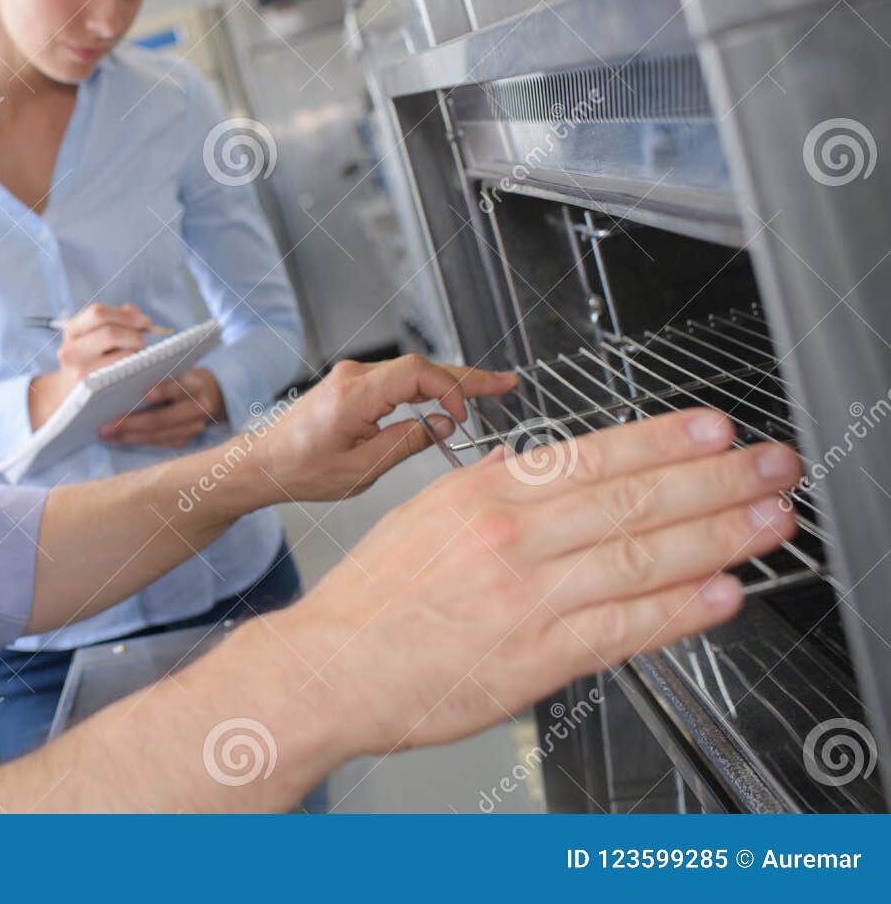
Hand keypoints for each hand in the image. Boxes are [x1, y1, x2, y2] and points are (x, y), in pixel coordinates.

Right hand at [29, 302, 154, 427]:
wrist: (70, 396)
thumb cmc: (90, 361)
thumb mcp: (94, 336)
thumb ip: (118, 320)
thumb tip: (141, 319)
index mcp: (72, 331)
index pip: (98, 313)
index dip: (126, 315)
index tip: (146, 322)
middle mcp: (71, 350)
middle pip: (110, 333)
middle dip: (135, 335)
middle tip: (143, 343)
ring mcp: (79, 372)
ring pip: (121, 355)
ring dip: (136, 354)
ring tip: (137, 357)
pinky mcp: (91, 389)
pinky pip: (122, 374)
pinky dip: (134, 369)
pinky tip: (135, 369)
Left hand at [99, 368, 224, 447]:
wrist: (210, 394)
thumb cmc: (182, 378)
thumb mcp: (177, 370)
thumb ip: (159, 379)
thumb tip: (125, 386)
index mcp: (195, 385)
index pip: (177, 389)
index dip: (162, 391)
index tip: (143, 393)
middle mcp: (199, 409)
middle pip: (162, 419)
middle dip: (130, 424)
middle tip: (105, 427)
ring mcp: (194, 428)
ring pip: (158, 436)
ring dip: (129, 437)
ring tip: (106, 435)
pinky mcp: (186, 441)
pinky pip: (159, 444)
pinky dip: (137, 441)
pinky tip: (119, 438)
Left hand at [246, 354, 518, 501]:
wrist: (263, 462)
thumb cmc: (301, 470)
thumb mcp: (360, 470)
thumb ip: (405, 444)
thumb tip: (442, 426)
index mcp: (354, 395)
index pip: (416, 373)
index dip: (450, 389)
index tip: (464, 417)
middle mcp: (353, 376)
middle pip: (420, 366)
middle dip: (466, 376)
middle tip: (505, 384)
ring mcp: (351, 377)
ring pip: (411, 371)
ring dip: (448, 382)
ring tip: (487, 392)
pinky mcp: (351, 384)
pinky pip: (396, 379)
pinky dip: (426, 387)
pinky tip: (447, 399)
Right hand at [279, 408, 800, 758]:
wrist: (325, 667)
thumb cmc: (370, 601)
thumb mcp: (424, 517)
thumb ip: (492, 496)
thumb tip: (544, 473)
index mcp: (482, 494)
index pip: (593, 455)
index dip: (666, 440)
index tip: (716, 431)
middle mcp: (509, 537)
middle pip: (632, 497)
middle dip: (716, 479)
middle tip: (773, 466)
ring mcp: (525, 597)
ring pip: (641, 556)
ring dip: (718, 536)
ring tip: (769, 522)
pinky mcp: (534, 657)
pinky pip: (623, 628)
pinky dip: (679, 611)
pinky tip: (720, 594)